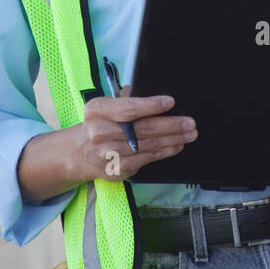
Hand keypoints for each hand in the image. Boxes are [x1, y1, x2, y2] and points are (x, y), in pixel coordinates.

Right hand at [76, 89, 196, 183]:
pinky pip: (146, 159)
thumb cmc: (100, 123)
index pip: (129, 108)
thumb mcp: (106, 106)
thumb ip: (127, 100)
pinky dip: (165, 152)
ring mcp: (108, 154)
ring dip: (173, 139)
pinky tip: (176, 145)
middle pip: (143, 129)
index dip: (152, 105)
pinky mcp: (116, 169)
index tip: (171, 102)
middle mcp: (100, 132)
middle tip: (190, 122)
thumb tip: (158, 99)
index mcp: (97, 110)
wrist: (80, 152)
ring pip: (148, 145)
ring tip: (189, 134)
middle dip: (171, 125)